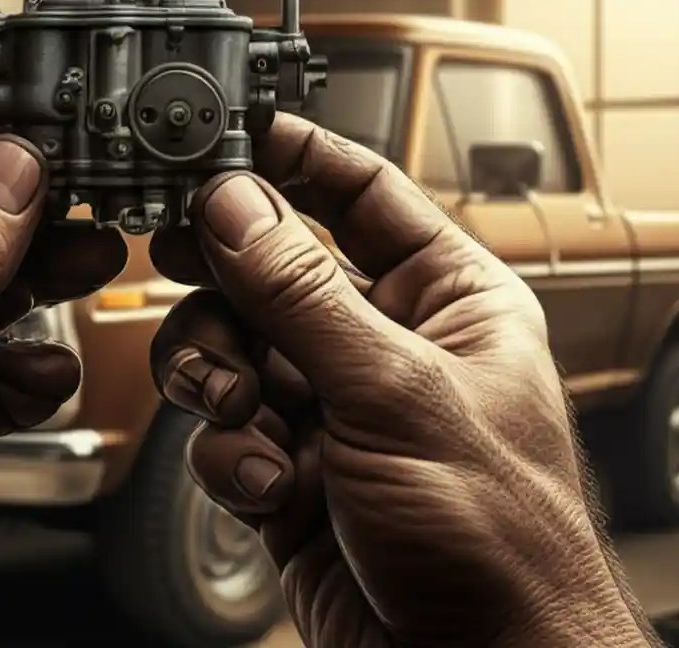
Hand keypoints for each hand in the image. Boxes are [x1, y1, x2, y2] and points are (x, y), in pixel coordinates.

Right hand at [149, 115, 652, 646]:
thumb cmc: (500, 542)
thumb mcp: (397, 394)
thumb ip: (304, 296)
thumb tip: (236, 207)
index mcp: (449, 302)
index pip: (363, 195)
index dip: (293, 158)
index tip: (226, 136)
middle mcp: (388, 347)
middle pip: (272, 271)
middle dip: (226, 282)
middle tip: (179, 261)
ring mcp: (334, 411)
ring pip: (232, 348)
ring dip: (216, 374)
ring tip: (237, 407)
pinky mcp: (290, 471)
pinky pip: (225, 429)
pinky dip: (229, 453)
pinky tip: (267, 482)